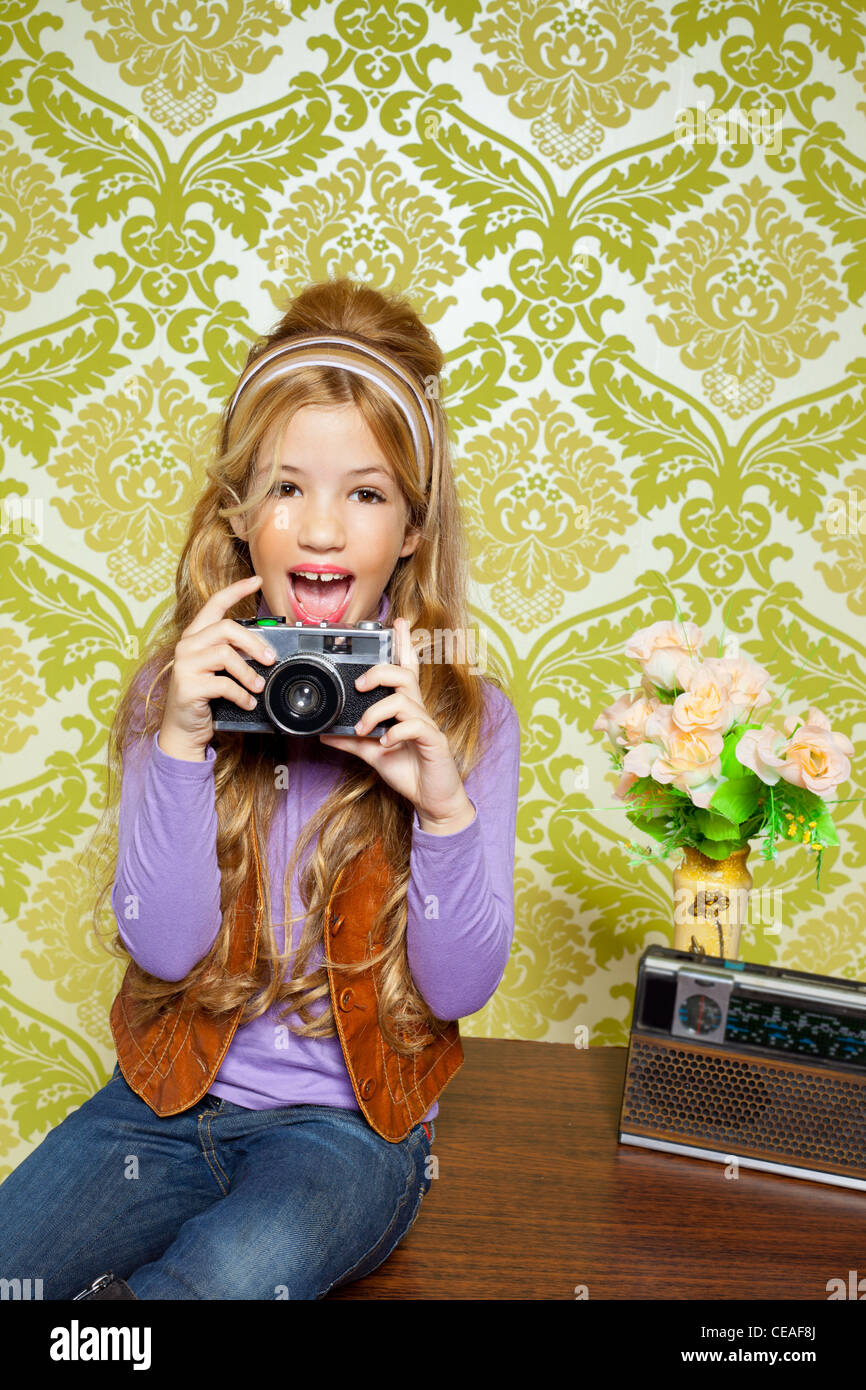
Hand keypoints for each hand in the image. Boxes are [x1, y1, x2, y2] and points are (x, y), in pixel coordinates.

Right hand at [160, 574, 276, 757]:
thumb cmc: (204, 696)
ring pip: (226, 655)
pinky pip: (223, 684)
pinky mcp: (187, 685)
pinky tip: (248, 702)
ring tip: (258, 686)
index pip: (215, 604)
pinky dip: (241, 695)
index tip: (256, 580)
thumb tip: (266, 651)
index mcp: (196, 636)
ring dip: (249, 673)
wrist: (184, 729)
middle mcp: (187, 645)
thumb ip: (234, 654)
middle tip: (270, 659)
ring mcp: (185, 664)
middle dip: (254, 643)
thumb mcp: (219, 670)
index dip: (236, 590)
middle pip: (227, 629)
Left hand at [319, 617, 475, 833]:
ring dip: (377, 711)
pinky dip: (395, 732)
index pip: (406, 668)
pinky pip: (415, 726)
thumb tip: (324, 732)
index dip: (403, 644)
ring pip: (404, 699)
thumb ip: (351, 739)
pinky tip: (386, 744)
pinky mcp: (433, 741)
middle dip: (380, 672)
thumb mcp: (372, 752)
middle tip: (358, 685)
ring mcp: (427, 725)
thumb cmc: (407, 769)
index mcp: (405, 707)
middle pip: (404, 674)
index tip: (398, 622)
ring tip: (364, 730)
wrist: (431, 798)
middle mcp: (418, 711)